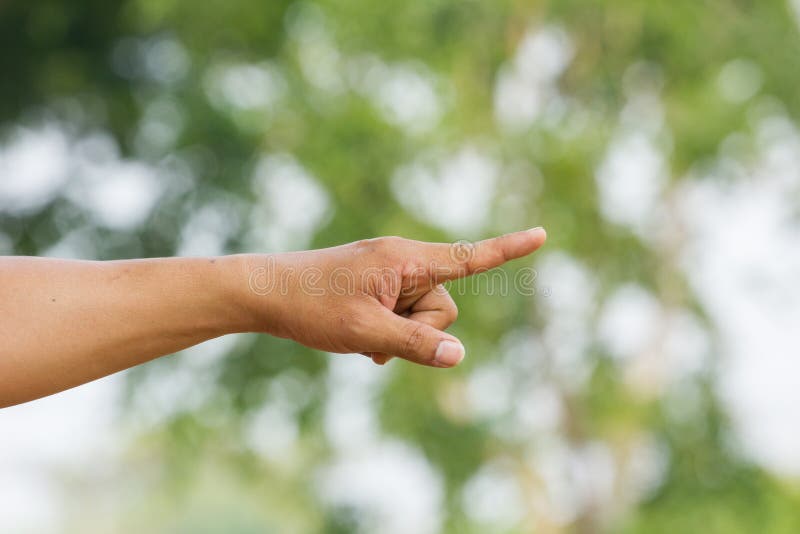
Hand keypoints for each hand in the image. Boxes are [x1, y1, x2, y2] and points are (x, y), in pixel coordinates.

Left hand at [242, 227, 546, 367]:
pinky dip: (389, 331)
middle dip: (422, 329)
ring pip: (423, 315)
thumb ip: (417, 343)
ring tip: (363, 338)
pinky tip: (360, 339)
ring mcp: (389, 274)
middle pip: (444, 304)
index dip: (507, 250)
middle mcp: (402, 261)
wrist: (265, 293)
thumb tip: (459, 356)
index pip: (468, 257)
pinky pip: (402, 314)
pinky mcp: (377, 286)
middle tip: (379, 336)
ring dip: (401, 334)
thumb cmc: (311, 307)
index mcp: (405, 259)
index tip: (541, 234)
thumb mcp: (366, 332)